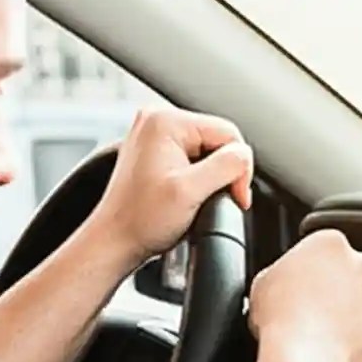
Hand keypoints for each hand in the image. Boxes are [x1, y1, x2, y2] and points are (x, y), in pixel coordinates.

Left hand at [88, 107, 254, 264]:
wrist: (116, 240)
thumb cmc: (142, 220)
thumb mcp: (191, 191)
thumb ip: (226, 167)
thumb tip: (245, 156)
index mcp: (166, 122)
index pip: (228, 132)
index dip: (239, 166)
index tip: (236, 195)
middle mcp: (157, 120)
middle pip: (219, 139)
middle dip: (225, 171)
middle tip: (216, 199)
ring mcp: (155, 135)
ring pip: (208, 150)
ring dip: (213, 176)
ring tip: (198, 198)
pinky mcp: (156, 150)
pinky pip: (194, 157)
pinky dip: (200, 177)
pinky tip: (190, 194)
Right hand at [249, 230, 361, 361]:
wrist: (306, 358)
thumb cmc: (282, 318)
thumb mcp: (263, 282)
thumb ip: (281, 273)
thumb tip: (282, 282)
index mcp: (330, 243)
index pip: (322, 248)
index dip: (308, 268)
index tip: (298, 283)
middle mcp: (360, 265)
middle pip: (346, 272)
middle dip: (331, 288)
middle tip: (307, 308)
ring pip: (361, 300)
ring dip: (345, 312)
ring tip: (318, 332)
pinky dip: (356, 336)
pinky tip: (331, 346)